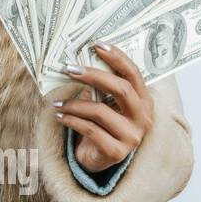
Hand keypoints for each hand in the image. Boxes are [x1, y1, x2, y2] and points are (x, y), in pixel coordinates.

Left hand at [48, 41, 154, 173]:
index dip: (117, 58)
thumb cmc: (101, 124)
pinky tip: (59, 115)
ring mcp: (132, 137)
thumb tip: (78, 58)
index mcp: (144, 101)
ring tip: (56, 102)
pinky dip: (71, 120)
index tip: (97, 44)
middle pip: (121, 89)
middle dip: (93, 75)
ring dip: (74, 104)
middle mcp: (143, 118)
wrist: (97, 157)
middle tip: (69, 68)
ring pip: (100, 111)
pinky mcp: (117, 152)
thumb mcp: (104, 102)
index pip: (134, 74)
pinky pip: (90, 130)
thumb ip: (99, 84)